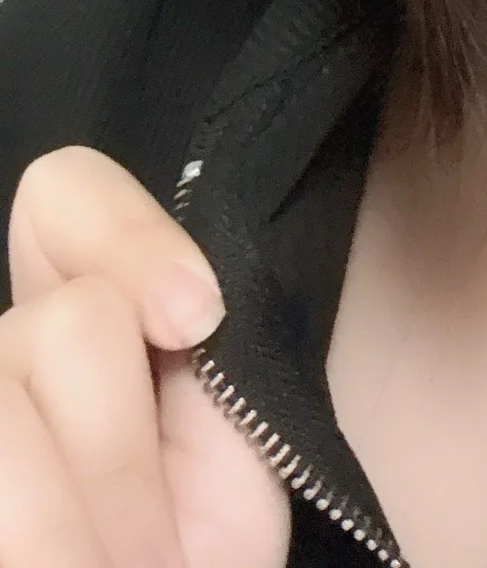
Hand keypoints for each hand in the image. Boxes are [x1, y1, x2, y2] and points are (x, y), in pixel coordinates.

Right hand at [2, 147, 289, 567]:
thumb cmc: (193, 555)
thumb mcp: (223, 452)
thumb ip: (188, 362)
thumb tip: (171, 301)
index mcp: (81, 329)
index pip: (65, 195)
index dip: (127, 237)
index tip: (196, 318)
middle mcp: (4, 358)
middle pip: (65, 321)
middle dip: (124, 442)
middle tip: (144, 539)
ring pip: (14, 378)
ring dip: (94, 502)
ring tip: (109, 560)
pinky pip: (6, 480)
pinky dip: (51, 534)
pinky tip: (65, 558)